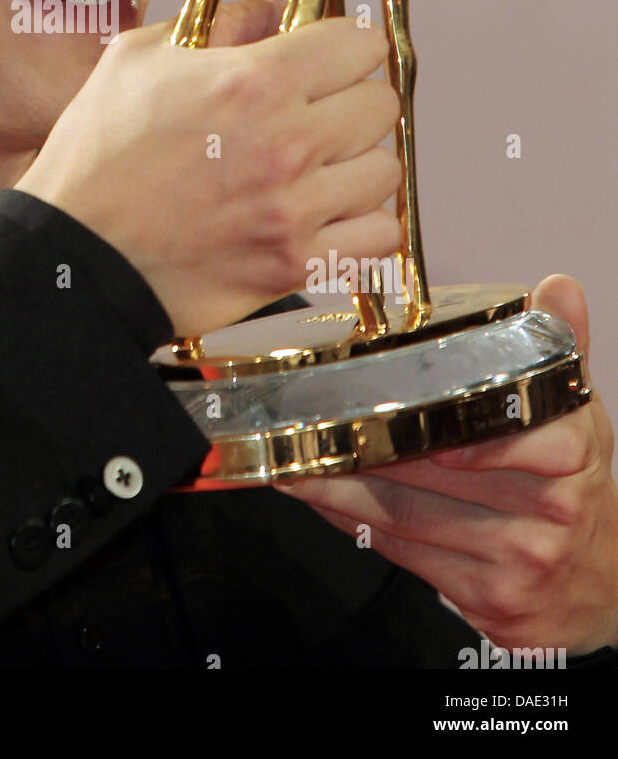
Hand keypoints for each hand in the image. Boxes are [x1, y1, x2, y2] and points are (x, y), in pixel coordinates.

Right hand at [15, 0, 402, 336]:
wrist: (74, 254)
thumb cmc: (96, 157)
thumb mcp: (140, 58)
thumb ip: (223, 22)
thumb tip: (279, 5)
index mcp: (252, 81)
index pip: (361, 43)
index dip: (344, 46)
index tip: (328, 57)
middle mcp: (286, 143)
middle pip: (380, 104)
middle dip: (350, 101)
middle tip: (314, 112)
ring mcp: (296, 208)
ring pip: (385, 170)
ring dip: (356, 165)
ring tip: (315, 169)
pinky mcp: (296, 263)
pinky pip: (379, 237)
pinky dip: (359, 226)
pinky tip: (322, 215)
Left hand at [276, 275, 617, 654]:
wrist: (598, 586)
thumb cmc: (569, 483)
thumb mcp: (575, 413)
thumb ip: (560, 347)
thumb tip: (557, 286)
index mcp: (573, 447)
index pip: (530, 438)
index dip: (480, 439)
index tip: (431, 434)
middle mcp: (555, 507)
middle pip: (441, 474)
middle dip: (368, 450)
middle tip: (311, 424)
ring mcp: (524, 557)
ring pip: (411, 515)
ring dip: (344, 489)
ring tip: (297, 462)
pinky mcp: (491, 598)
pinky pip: (407, 552)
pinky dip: (356, 524)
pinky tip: (322, 499)